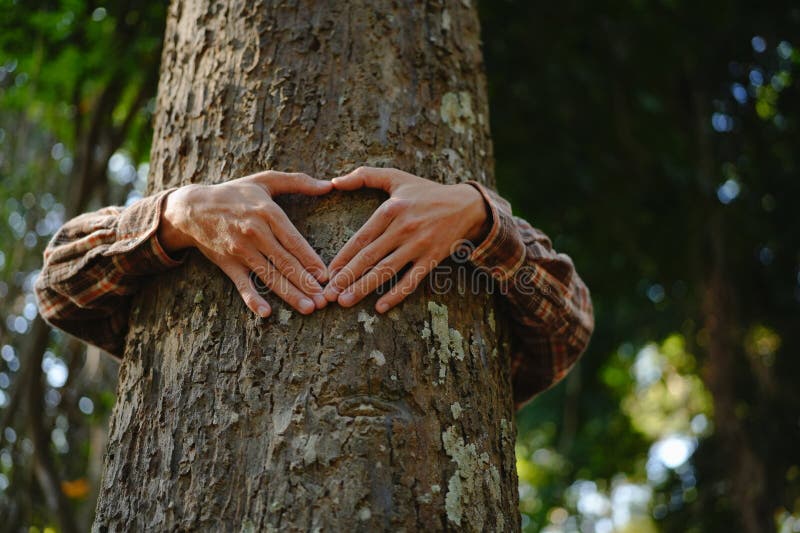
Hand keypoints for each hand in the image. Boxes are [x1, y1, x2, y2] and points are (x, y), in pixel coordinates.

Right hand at [158, 171, 331, 316]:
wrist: (192, 208)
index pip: (294, 241)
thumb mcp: (265, 180)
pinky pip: (242, 284)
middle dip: (307, 283)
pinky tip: (266, 312)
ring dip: (290, 294)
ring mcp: (241, 250)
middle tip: (325, 300)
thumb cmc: (235, 193)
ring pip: (270, 276)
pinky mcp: (228, 264)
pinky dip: (252, 299)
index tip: (326, 276)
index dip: (311, 260)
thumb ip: (298, 181)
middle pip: (285, 262)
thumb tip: (328, 185)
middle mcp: (255, 233)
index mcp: (268, 213)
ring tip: (308, 308)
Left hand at [322, 167, 489, 312]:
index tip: (327, 272)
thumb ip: (365, 176)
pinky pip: (412, 280)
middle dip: (347, 276)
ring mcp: (419, 245)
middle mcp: (404, 228)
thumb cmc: (426, 192)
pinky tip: (380, 307)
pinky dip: (396, 295)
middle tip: (329, 293)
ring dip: (364, 288)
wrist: (466, 206)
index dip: (343, 256)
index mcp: (392, 209)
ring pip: (387, 270)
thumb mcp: (397, 177)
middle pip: (370, 256)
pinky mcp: (432, 259)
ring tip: (345, 301)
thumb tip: (334, 181)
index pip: (362, 237)